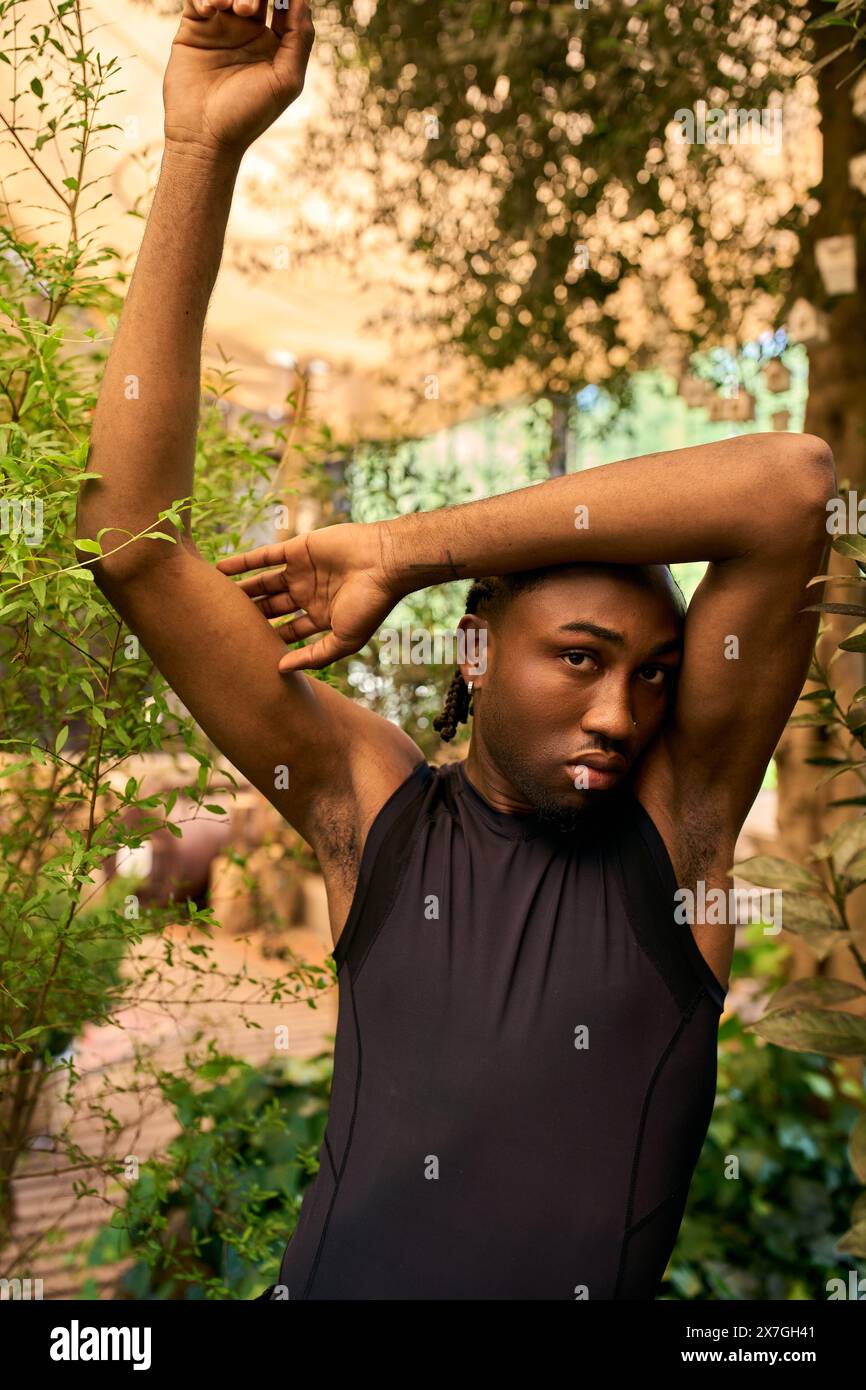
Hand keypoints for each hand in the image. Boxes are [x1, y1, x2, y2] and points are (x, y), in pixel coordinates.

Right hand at [164, 0, 314, 159]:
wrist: (203, 136)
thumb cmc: (248, 115)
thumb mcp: (286, 80)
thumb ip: (300, 39)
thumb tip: (302, 0)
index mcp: (273, 43)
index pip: (284, 3)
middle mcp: (248, 32)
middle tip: (248, 9)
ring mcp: (220, 27)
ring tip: (232, 8)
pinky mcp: (194, 28)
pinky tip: (210, 10)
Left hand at [216, 521, 404, 672]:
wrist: (384, 562)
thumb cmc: (369, 605)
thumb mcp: (344, 640)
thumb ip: (314, 657)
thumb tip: (280, 670)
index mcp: (322, 616)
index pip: (288, 631)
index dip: (268, 640)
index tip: (243, 651)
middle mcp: (309, 594)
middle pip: (272, 608)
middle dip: (250, 617)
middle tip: (220, 626)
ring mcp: (302, 571)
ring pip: (263, 583)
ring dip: (242, 590)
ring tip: (213, 599)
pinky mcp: (297, 549)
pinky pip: (263, 556)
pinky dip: (242, 562)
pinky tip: (220, 570)